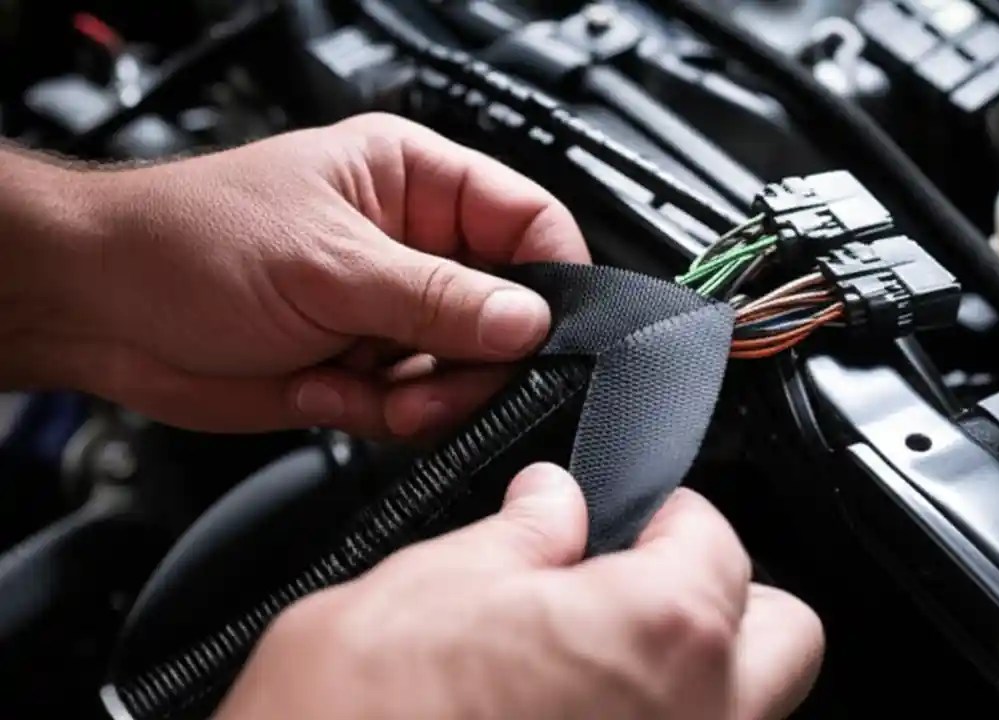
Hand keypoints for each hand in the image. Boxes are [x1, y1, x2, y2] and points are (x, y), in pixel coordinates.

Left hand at [6, 113, 587, 435]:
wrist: (102, 312)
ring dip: (424, 394)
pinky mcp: (368, 369)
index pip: (528, 221)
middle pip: (506, 311)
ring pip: (466, 370)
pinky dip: (380, 414)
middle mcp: (413, 244)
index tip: (541, 334)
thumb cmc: (188, 245)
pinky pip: (417, 407)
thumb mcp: (329, 265)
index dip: (547, 279)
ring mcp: (391, 310)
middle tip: (430, 379)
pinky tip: (326, 390)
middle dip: (474, 359)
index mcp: (416, 181)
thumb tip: (528, 321)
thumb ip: (438, 299)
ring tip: (367, 388)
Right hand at [216, 464, 824, 719]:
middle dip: (724, 600)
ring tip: (598, 663)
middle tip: (639, 587)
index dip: (668, 514)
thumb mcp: (423, 586)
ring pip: (747, 713)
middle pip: (781, 638)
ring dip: (696, 677)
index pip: (715, 538)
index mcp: (657, 630)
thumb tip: (551, 503)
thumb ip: (517, 536)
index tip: (632, 518)